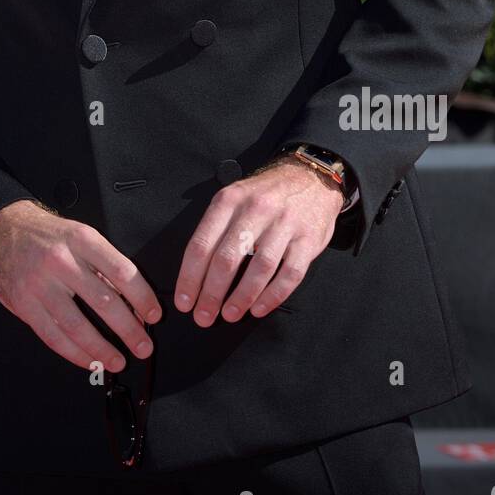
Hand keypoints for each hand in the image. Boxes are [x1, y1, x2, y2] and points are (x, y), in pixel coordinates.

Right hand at [0, 199, 162, 374]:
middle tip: (143, 347)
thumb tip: (132, 303)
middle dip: (128, 329)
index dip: (142, 297)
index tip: (154, 315)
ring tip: (119, 360)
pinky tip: (90, 361)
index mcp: (82, 240)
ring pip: (77, 325)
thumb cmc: (49, 236)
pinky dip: (75, 354)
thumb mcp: (80, 237)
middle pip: (103, 302)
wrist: (4, 230)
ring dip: (102, 349)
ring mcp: (40, 284)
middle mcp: (61, 261)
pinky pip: (53, 336)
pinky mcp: (23, 304)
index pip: (121, 271)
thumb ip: (104, 266)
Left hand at [174, 157, 343, 323]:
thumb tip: (194, 273)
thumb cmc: (266, 195)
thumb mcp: (234, 197)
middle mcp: (256, 210)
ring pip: (258, 269)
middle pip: (227, 259)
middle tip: (203, 316)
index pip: (202, 244)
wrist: (310, 177)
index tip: (184, 301)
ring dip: (241, 298)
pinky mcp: (308, 240)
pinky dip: (273, 296)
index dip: (190, 277)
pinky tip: (259, 309)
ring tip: (229, 315)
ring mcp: (284, 225)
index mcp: (229, 200)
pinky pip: (290, 274)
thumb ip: (215, 227)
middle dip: (211, 294)